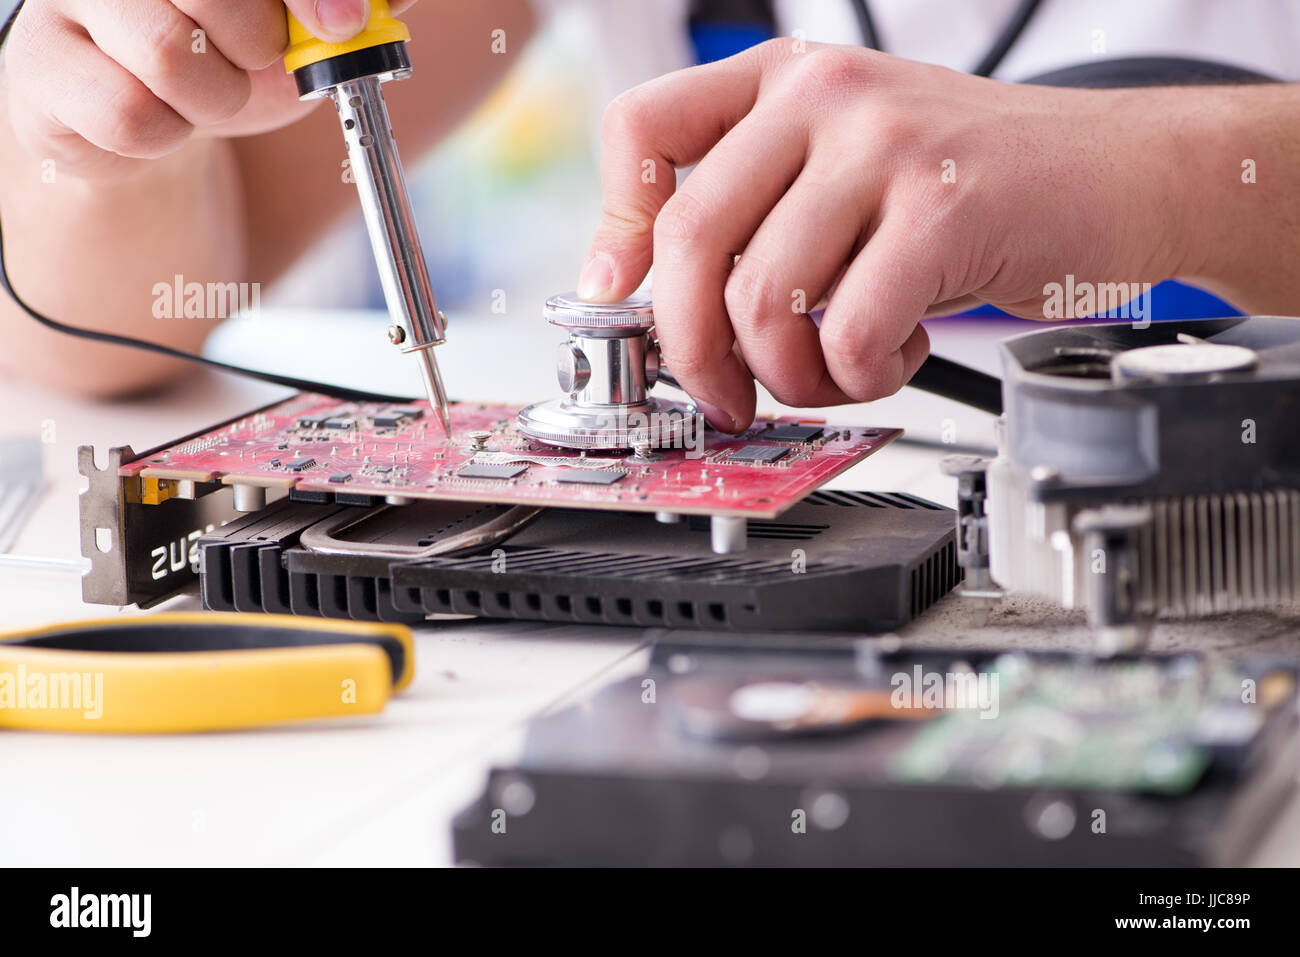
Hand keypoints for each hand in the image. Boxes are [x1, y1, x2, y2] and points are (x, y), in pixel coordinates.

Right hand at [3, 0, 417, 179]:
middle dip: (258, 45)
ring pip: (170, 55)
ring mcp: (67, 1)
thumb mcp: (302, 26)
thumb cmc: (226, 56)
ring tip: (207, 94)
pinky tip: (162, 119)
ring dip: (216, 99)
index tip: (342, 24)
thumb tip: (390, 2)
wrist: (145, 118)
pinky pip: (132, 118)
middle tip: (251, 60)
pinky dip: (169, 136)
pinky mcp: (39, 68)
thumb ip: (352, 4)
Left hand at [577, 40, 1188, 430]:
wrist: (1121, 174)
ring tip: (839, 372)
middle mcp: (823, 96)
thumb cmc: (976, 187)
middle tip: (723, 396)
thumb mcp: (850, 170)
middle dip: (693, 351)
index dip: (616, 227)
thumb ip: (764, 213)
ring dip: (791, 376)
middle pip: (691, 241)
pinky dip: (860, 377)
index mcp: (785, 80)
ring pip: (763, 302)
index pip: (644, 130)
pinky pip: (846, 334)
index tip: (623, 294)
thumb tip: (670, 306)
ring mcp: (883, 146)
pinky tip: (897, 356)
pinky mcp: (941, 210)